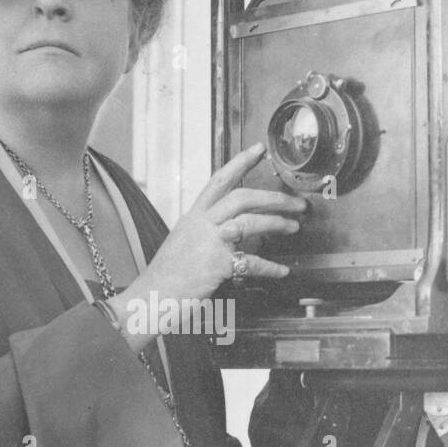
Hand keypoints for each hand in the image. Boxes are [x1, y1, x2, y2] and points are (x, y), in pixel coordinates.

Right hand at [121, 143, 306, 310]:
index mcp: (194, 215)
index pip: (219, 180)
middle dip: (274, 198)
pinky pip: (251, 262)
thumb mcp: (185, 242)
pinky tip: (281, 270)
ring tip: (294, 227)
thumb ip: (207, 231)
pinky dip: (269, 267)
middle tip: (296, 203)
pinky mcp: (216, 265)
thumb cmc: (168, 274)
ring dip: (277, 223)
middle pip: (242, 197)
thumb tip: (233, 230)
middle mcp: (201, 223)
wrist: (151, 296)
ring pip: (249, 222)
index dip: (240, 163)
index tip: (259, 150)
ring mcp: (209, 242)